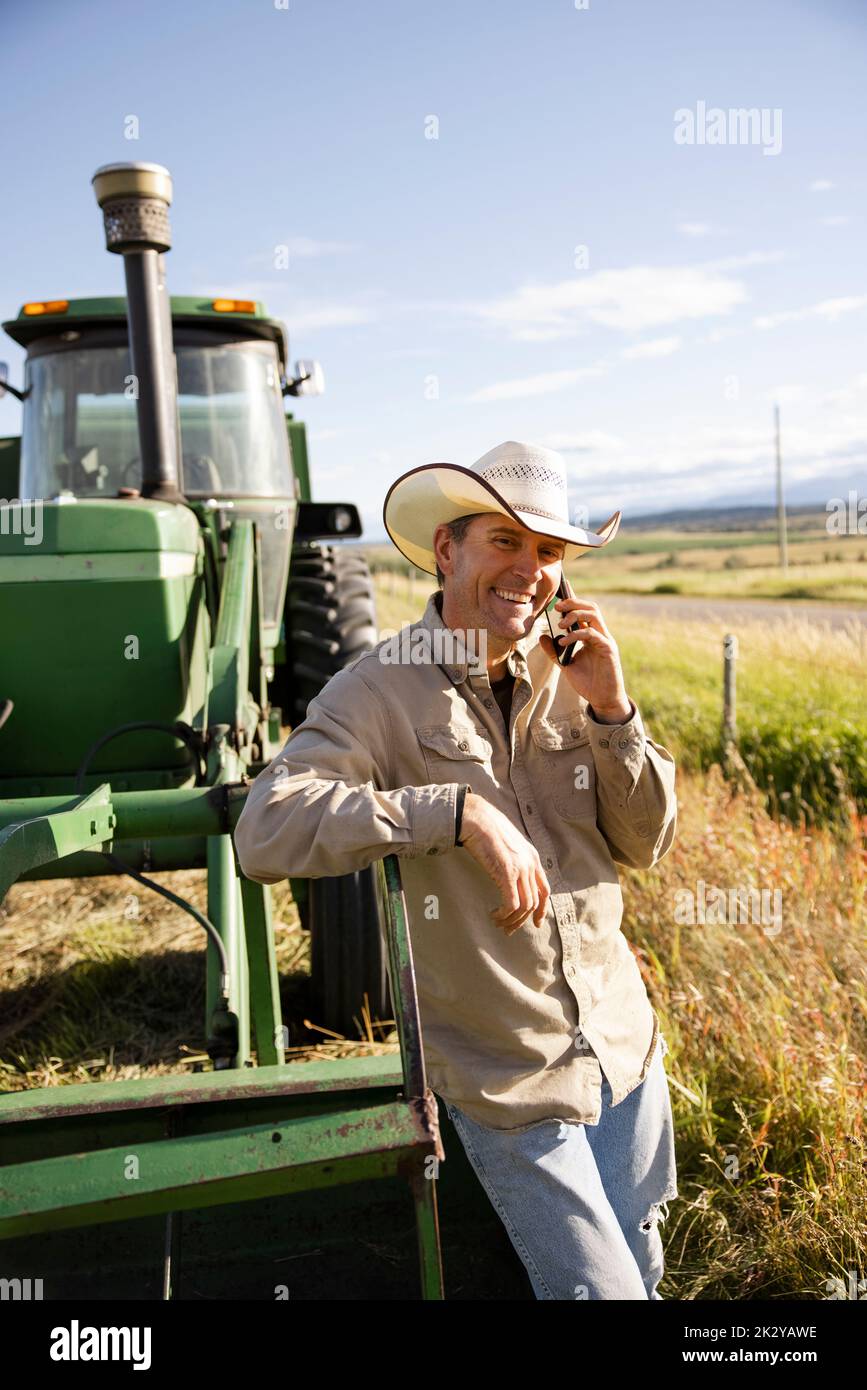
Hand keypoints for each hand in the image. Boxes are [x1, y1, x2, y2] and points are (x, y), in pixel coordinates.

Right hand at [459, 792, 550, 933]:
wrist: (476, 817)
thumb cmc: (486, 828)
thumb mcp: (508, 844)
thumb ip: (514, 858)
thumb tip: (508, 875)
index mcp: (533, 857)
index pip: (545, 890)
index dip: (542, 910)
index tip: (536, 923)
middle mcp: (530, 864)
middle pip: (534, 902)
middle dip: (522, 920)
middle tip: (508, 930)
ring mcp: (520, 868)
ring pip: (524, 907)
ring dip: (511, 920)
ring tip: (497, 923)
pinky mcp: (507, 873)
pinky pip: (512, 904)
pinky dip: (504, 915)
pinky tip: (494, 915)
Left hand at [539, 596, 630, 719]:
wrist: (602, 700)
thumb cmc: (588, 682)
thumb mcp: (566, 665)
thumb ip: (554, 651)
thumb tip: (542, 636)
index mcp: (591, 635)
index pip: (584, 611)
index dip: (574, 598)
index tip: (562, 587)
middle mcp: (600, 634)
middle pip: (591, 607)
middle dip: (573, 602)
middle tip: (556, 607)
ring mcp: (605, 640)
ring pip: (593, 615)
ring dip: (574, 615)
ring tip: (559, 625)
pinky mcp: (608, 649)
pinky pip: (592, 634)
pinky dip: (576, 634)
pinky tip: (563, 642)